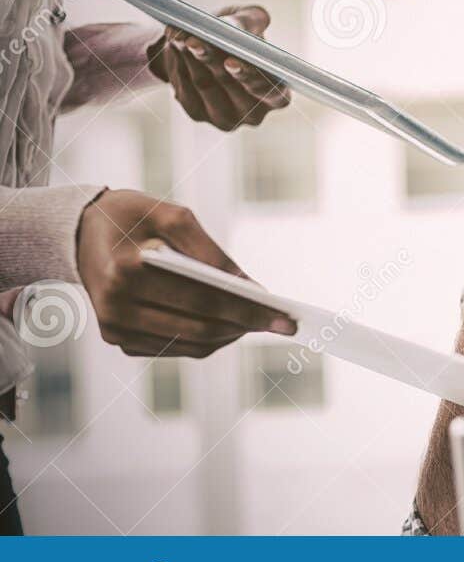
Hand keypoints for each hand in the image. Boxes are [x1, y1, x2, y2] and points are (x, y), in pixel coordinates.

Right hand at [76, 189, 296, 356]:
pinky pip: (174, 347)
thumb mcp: (172, 215)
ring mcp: (115, 329)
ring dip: (229, 335)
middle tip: (282, 323)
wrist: (79, 232)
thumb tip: (249, 286)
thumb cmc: (131, 217)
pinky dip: (206, 339)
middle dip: (246, 326)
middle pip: (198, 328)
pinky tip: (229, 324)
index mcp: (126, 272)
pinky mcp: (119, 340)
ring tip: (260, 321)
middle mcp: (116, 307)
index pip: (201, 301)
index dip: (247, 310)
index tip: (286, 318)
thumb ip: (210, 251)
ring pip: (189, 345)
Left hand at [148, 5, 290, 129]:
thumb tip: (231, 26)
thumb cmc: (239, 36)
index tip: (231, 61)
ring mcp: (224, 117)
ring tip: (180, 35)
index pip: (271, 92)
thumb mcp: (250, 21)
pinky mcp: (197, 113)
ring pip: (205, 85)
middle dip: (212, 60)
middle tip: (194, 41)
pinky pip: (185, 88)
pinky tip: (174, 44)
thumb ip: (250, 20)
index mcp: (277, 93)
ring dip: (190, 58)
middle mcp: (254, 112)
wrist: (208, 47)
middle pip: (232, 86)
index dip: (252, 77)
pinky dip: (178, 63)